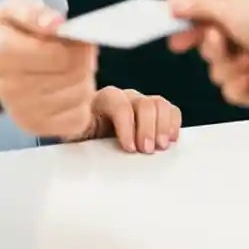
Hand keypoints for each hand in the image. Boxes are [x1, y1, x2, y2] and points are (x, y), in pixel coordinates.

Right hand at [0, 0, 96, 138]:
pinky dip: (81, 103)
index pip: (61, 57)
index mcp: (2, 55)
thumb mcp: (15, 9)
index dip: (79, 45)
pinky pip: (78, 119)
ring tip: (69, 69)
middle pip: (75, 76)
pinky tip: (67, 89)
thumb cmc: (8, 32)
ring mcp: (22, 113)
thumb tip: (55, 23)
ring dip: (84, 79)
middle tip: (75, 52)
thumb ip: (35, 13)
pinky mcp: (36, 129)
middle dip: (83, 60)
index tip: (77, 38)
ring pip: (81, 96)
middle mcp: (9, 89)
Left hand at [65, 87, 182, 153]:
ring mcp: (141, 103)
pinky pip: (170, 110)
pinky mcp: (154, 113)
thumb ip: (77, 134)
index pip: (118, 103)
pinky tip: (171, 140)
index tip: (129, 148)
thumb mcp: (75, 136)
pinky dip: (174, 124)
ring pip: (159, 104)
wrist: (89, 139)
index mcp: (101, 101)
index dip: (126, 125)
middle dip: (147, 127)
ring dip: (163, 126)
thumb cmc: (81, 139)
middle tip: (147, 150)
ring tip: (161, 147)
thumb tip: (79, 139)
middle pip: (143, 103)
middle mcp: (124, 98)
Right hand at [166, 0, 248, 110]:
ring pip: (217, 72)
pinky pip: (231, 92)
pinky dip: (240, 84)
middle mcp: (246, 39)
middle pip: (208, 49)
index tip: (175, 35)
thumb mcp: (234, 7)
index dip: (189, 28)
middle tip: (220, 41)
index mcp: (243, 14)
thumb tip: (171, 1)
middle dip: (211, 47)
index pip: (207, 21)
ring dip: (228, 66)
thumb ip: (200, 6)